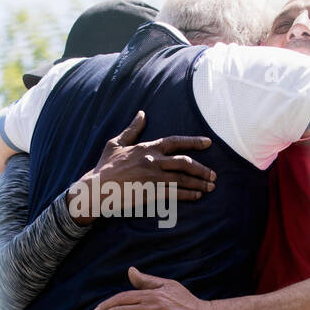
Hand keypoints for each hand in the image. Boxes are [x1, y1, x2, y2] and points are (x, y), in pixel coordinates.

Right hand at [67, 111, 215, 223]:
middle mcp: (153, 160)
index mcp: (147, 148)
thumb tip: (141, 113)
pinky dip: (189, 194)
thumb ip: (132, 129)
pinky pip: (175, 193)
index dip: (193, 142)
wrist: (96, 188)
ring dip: (199, 183)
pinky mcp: (151, 192)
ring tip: (210, 186)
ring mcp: (152, 177)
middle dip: (202, 169)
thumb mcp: (116, 143)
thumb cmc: (105, 167)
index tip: (208, 142)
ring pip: (183, 179)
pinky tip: (197, 196)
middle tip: (213, 174)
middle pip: (185, 163)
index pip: (175, 141)